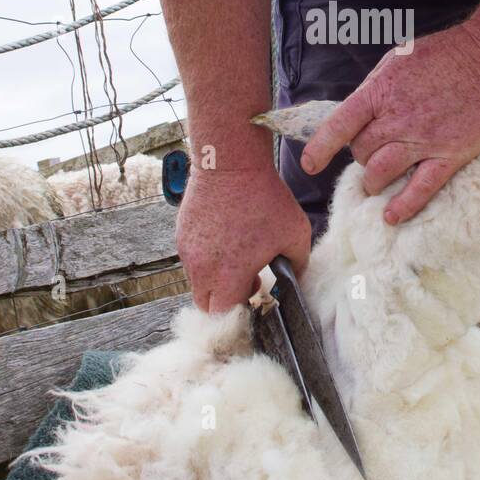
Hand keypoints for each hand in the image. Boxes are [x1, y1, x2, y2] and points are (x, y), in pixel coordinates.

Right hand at [176, 165, 310, 312]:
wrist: (229, 162)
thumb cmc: (264, 197)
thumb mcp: (296, 233)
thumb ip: (298, 266)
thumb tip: (294, 280)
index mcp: (229, 274)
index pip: (224, 317)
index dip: (240, 317)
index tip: (255, 306)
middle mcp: (201, 268)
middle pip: (207, 306)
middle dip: (227, 303)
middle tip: (248, 284)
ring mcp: (187, 252)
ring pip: (198, 284)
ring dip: (216, 281)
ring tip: (238, 258)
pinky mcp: (181, 236)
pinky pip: (192, 262)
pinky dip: (207, 261)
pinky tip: (226, 241)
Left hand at [300, 24, 479, 223]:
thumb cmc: (442, 55)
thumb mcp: (396, 60)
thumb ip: (374, 89)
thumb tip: (357, 113)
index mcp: (380, 93)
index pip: (340, 125)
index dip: (320, 148)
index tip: (309, 165)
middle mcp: (397, 119)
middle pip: (361, 152)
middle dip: (360, 157)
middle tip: (370, 154)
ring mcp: (423, 140)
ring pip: (382, 173)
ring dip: (374, 181)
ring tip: (377, 182)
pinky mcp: (448, 156)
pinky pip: (420, 189)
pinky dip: (403, 206)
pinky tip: (392, 216)